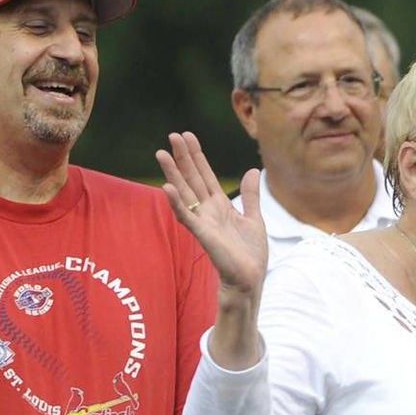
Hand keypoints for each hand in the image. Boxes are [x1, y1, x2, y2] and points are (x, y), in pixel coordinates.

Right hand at [157, 132, 267, 296]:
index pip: (206, 175)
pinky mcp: (203, 234)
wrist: (249, 279)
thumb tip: (253, 170)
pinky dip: (176, 202)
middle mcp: (208, 210)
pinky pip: (187, 216)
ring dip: (173, 173)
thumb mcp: (254, 218)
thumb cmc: (249, 254)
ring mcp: (203, 221)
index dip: (197, 156)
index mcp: (220, 205)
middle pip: (192, 178)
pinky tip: (165, 187)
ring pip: (185, 193)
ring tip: (161, 154)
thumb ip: (250, 195)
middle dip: (183, 157)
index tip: (188, 136)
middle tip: (172, 135)